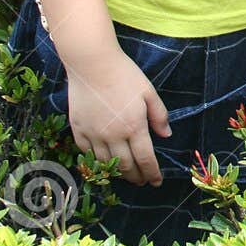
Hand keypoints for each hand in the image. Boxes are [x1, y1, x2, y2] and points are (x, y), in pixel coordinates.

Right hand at [66, 50, 171, 185]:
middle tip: (142, 181)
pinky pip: (86, 153)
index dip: (152, 173)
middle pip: (126, 166)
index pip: (145, 159)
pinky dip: (95, 161)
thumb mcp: (148, 91)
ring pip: (105, 163)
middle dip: (136, 177)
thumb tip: (166, 135)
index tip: (156, 181)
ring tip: (125, 175)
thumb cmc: (124, 74)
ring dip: (117, 173)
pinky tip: (102, 163)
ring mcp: (94, 134)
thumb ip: (159, 115)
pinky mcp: (78, 129)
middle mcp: (113, 135)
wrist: (92, 63)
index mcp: (134, 127)